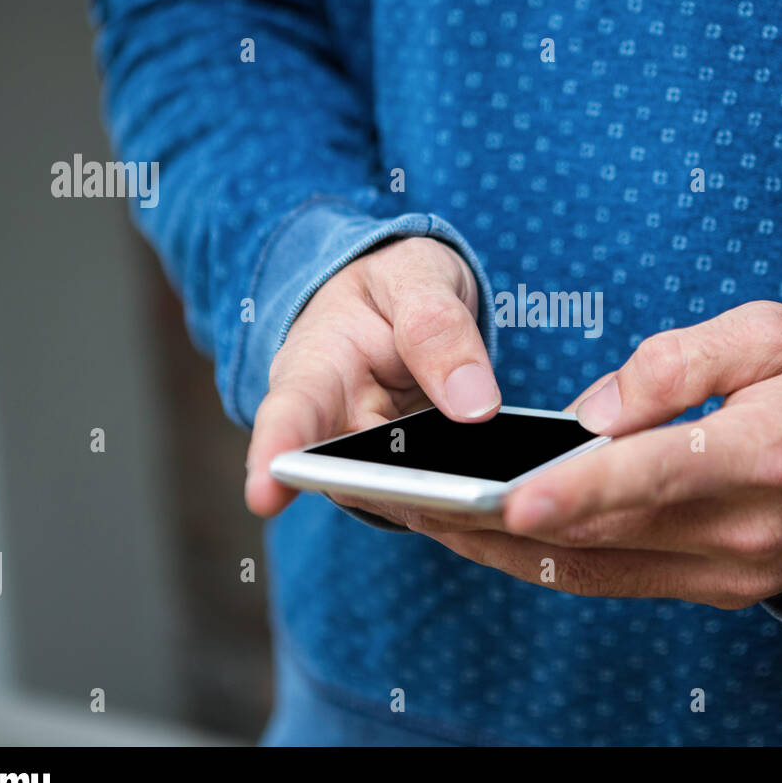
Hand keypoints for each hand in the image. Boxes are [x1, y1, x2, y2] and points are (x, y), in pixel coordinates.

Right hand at [244, 236, 500, 516]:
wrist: (413, 301)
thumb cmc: (398, 285)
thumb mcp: (418, 278)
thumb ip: (437, 330)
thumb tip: (473, 407)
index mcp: (315, 368)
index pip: (288, 414)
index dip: (275, 456)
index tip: (264, 496)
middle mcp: (335, 429)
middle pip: (351, 478)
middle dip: (396, 493)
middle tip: (452, 495)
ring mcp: (375, 462)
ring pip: (405, 498)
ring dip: (449, 504)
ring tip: (500, 493)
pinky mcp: (418, 478)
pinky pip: (444, 500)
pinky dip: (476, 502)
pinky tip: (516, 496)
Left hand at [408, 302, 781, 608]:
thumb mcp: (769, 332)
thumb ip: (681, 363)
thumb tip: (593, 415)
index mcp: (767, 451)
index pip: (655, 473)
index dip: (578, 486)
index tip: (508, 494)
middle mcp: (746, 527)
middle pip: (606, 532)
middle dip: (502, 521)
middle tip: (416, 500)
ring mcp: (731, 570)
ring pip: (598, 570)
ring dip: (509, 550)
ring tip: (431, 518)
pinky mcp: (717, 587)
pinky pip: (617, 581)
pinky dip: (548, 563)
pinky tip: (493, 538)